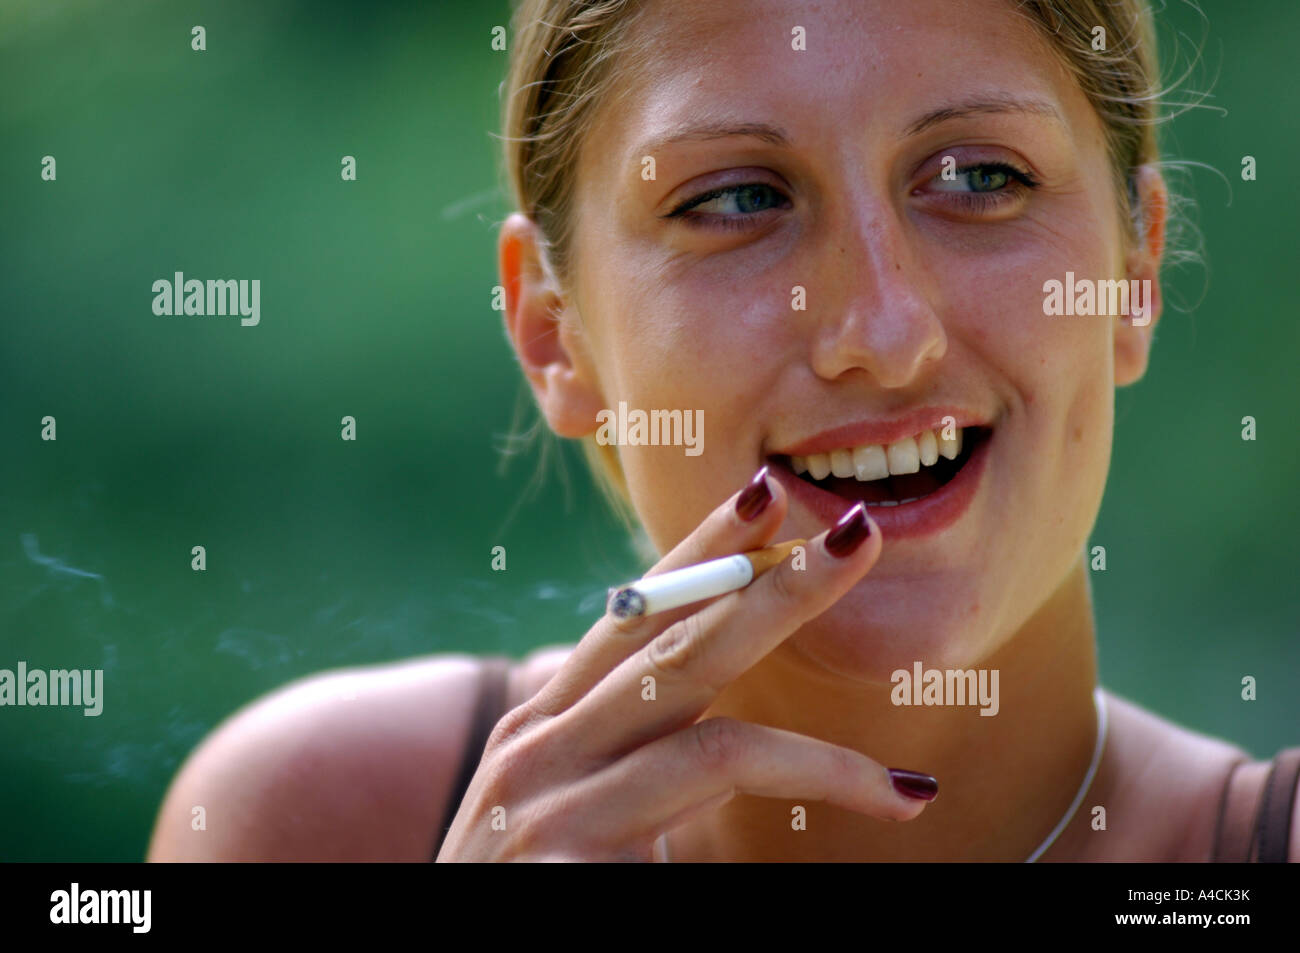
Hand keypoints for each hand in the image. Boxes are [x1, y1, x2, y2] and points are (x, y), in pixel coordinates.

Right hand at [435, 466, 932, 860]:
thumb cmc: (524, 897)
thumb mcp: (563, 822)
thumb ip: (627, 771)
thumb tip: (716, 746)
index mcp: (542, 725)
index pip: (631, 616)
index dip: (700, 553)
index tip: (765, 499)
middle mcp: (538, 740)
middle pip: (668, 633)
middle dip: (766, 576)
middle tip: (854, 532)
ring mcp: (547, 789)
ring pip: (701, 696)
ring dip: (802, 658)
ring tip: (889, 653)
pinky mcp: (567, 842)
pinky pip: (719, 772)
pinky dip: (820, 775)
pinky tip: (897, 796)